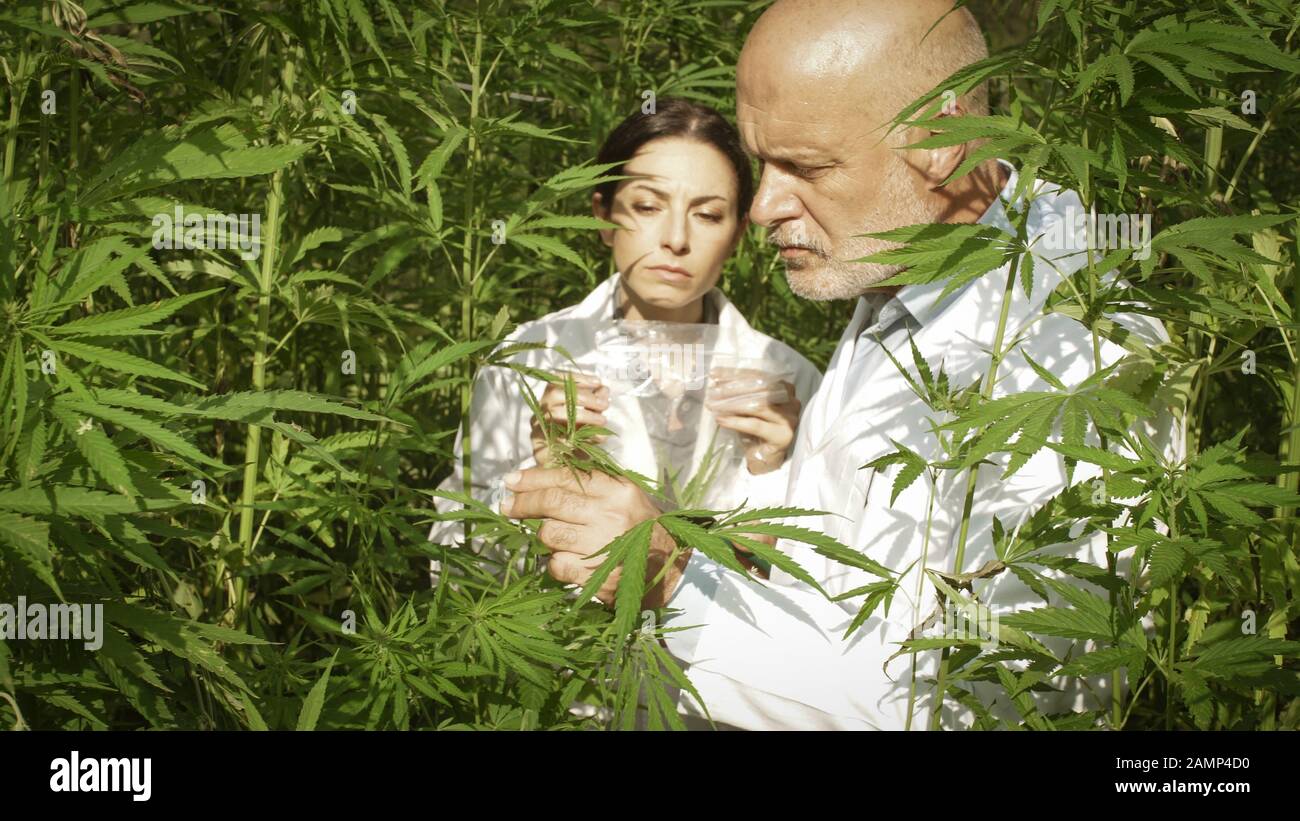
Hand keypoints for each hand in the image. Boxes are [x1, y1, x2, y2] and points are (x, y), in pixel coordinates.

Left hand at [498, 467, 689, 606]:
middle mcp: (611, 515)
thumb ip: (590, 483)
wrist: (669, 569)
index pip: (565, 478)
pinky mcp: (597, 577)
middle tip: (507, 505)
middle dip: (523, 503)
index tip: (511, 480)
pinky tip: (570, 561)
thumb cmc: (639, 527)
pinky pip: (556, 565)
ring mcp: (604, 547)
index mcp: (617, 491)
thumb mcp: (623, 495)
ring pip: (549, 534)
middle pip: (552, 503)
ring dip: (545, 536)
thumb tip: (540, 475)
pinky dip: (556, 563)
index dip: (532, 479)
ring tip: (557, 537)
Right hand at [529, 372, 608, 466]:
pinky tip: (598, 438)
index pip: (555, 380)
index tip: (598, 383)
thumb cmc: (577, 441)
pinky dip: (583, 437)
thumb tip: (604, 390)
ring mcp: (537, 431)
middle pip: (554, 394)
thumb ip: (596, 403)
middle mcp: (539, 414)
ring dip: (583, 415)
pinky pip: (558, 439)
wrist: (566, 471)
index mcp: (548, 402)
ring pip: (554, 414)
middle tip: (604, 405)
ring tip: (602, 421)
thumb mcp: (590, 418)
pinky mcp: (540, 450)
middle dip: (583, 397)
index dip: (576, 378)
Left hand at [706, 369, 800, 474]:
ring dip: (732, 404)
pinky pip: (755, 424)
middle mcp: (791, 401)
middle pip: (760, 388)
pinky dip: (735, 421)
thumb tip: (717, 380)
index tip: (716, 373)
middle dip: (733, 387)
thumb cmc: (756, 431)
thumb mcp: (748, 407)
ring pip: (758, 406)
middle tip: (712, 389)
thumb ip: (741, 393)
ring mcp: (789, 419)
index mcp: (784, 389)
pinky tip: (721, 419)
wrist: (765, 459)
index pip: (759, 376)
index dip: (736, 374)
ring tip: (713, 403)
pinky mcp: (782, 435)